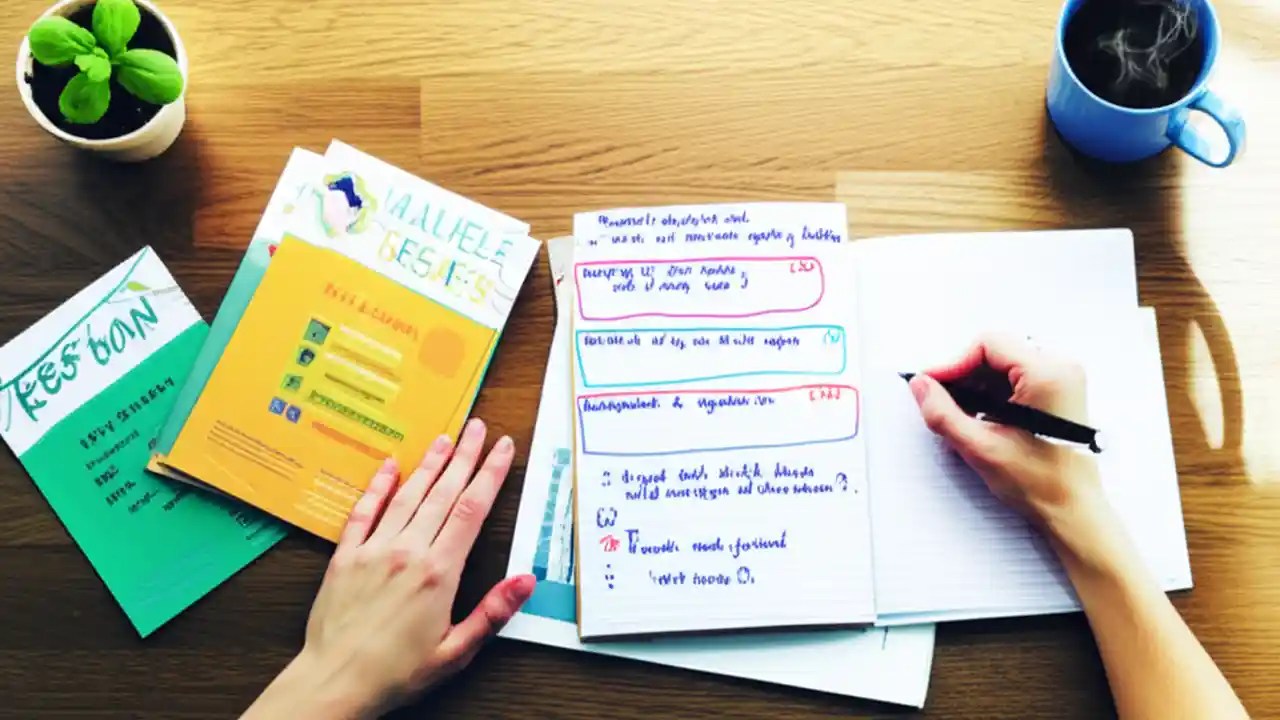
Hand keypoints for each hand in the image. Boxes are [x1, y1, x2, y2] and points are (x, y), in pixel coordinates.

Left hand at [243, 418, 534, 719]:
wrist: (335, 683)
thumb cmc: (396, 674)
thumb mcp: (456, 651)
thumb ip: (492, 611)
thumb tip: (526, 580)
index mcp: (438, 572)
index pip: (472, 509)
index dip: (490, 474)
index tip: (503, 449)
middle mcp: (407, 552)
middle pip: (444, 492)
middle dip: (465, 456)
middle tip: (478, 427)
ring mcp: (374, 550)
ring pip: (408, 495)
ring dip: (429, 463)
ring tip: (445, 437)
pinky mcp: (346, 557)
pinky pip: (364, 512)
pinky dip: (378, 486)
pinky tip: (389, 466)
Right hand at [907, 334, 1112, 552]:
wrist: (1073, 510)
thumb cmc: (1040, 483)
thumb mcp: (980, 447)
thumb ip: (942, 412)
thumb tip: (920, 385)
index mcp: (1047, 374)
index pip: (988, 345)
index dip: (953, 363)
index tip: (931, 384)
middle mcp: (1060, 369)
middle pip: (996, 352)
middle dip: (964, 375)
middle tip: (941, 400)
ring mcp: (1062, 380)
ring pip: (1003, 365)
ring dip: (976, 385)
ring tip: (960, 413)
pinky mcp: (1058, 393)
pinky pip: (1016, 378)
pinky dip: (992, 393)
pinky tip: (979, 417)